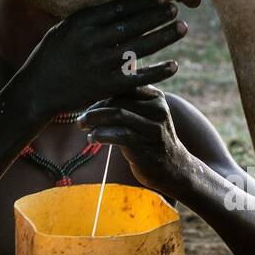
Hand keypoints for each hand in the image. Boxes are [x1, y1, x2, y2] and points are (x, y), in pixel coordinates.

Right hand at [20, 0, 186, 118]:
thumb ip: (85, 18)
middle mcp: (92, 42)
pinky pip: (136, 77)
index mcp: (81, 24)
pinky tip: (174, 65)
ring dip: (163, 36)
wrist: (34, 93)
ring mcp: (99, 65)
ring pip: (139, 47)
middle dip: (158, 15)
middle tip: (175, 8)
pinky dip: (156, 72)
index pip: (120, 8)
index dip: (143, 1)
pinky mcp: (103, 86)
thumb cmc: (46, 59)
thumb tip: (109, 5)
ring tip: (182, 27)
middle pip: (133, 24)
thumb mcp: (60, 31)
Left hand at [78, 87, 196, 197]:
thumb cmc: (150, 139)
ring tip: (82, 126)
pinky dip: (100, 135)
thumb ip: (128, 103)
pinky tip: (92, 139)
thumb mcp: (145, 116)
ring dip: (94, 120)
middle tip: (81, 118)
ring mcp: (153, 127)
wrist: (173, 168)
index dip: (102, 93)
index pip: (125, 86)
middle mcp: (157, 109)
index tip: (89, 104)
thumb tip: (96, 92)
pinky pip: (118, 135)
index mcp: (155, 97)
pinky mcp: (145, 146)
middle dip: (95, 108)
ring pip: (117, 115)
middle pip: (118, 99)